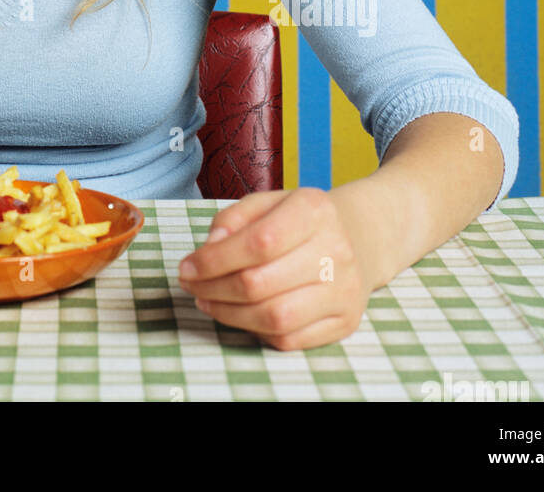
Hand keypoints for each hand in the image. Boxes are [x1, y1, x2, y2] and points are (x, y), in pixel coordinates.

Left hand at [177, 185, 378, 349]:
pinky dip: (256, 331)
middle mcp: (336, 250)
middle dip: (213, 289)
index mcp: (314, 210)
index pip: (258, 242)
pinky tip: (238, 315)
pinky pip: (291, 340)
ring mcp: (344, 290)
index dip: (214, 260)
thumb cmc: (299, 220)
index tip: (186, 268)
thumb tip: (209, 248)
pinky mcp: (345, 322)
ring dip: (229, 315)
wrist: (358, 238)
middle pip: (261, 283)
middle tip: (191, 287)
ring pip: (275, 317)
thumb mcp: (267, 202)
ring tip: (207, 302)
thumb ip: (232, 219)